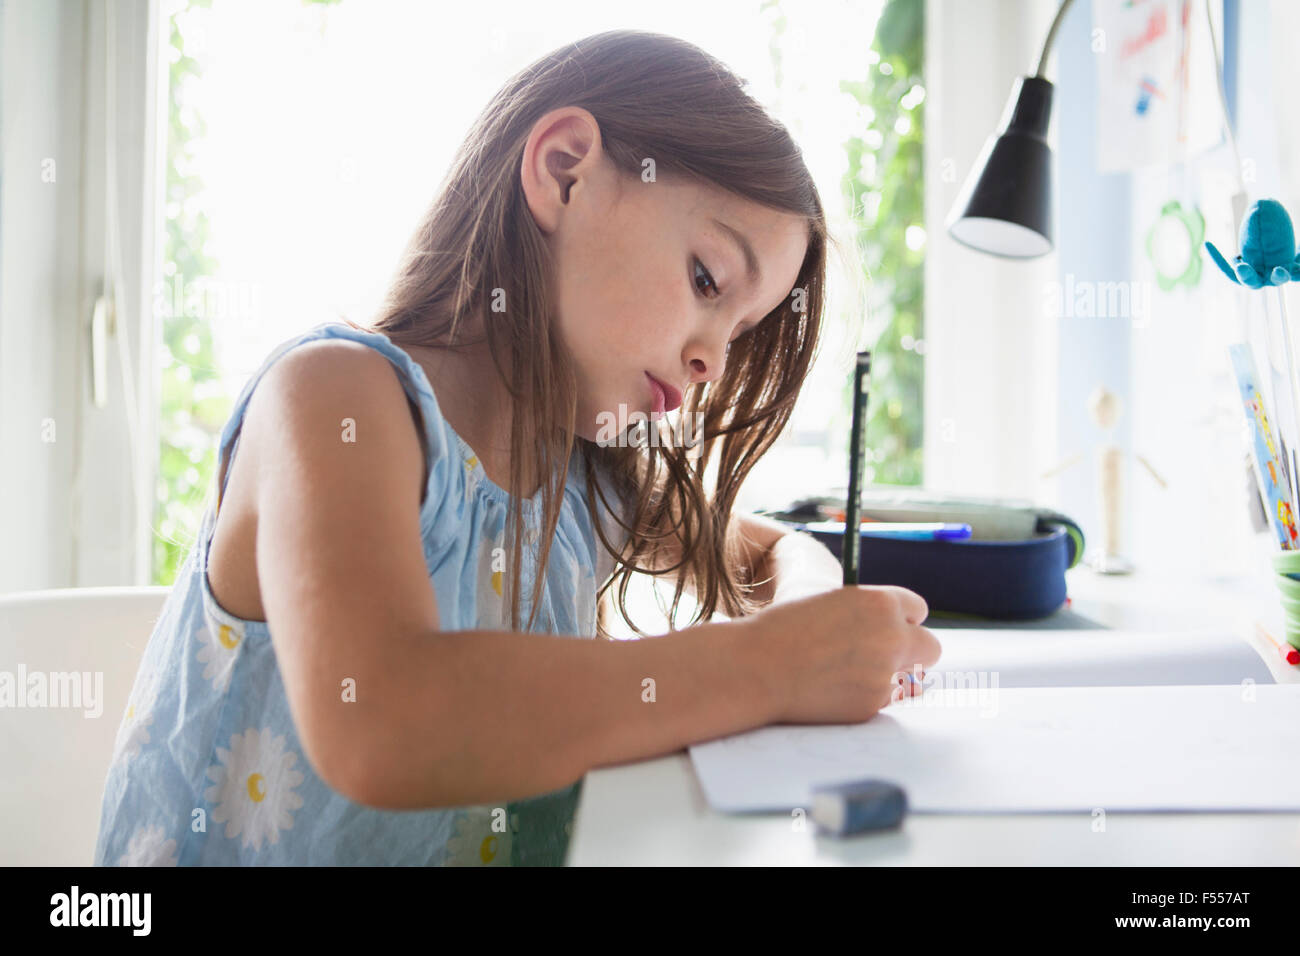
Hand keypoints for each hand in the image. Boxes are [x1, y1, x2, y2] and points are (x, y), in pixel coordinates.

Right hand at [742, 585, 940, 724]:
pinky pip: (887, 702)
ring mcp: (886, 675)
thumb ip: (866, 615)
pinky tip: (839, 690)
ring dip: (896, 678)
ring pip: (914, 680)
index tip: (894, 626)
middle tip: (889, 655)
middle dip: (913, 651)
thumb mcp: (830, 604)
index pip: (918, 609)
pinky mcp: (874, 705)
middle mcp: (892, 637)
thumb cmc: (784, 630)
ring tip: (858, 675)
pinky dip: (871, 698)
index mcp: (880, 602)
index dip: (904, 619)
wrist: (757, 668)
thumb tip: (895, 628)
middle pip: (931, 647)